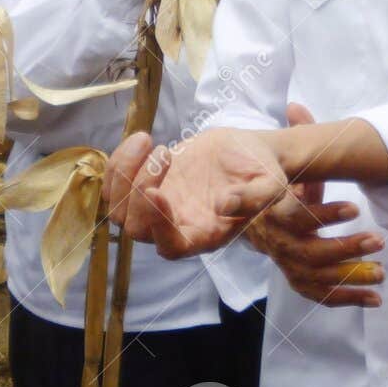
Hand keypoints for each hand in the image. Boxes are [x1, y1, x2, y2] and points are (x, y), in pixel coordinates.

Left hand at [106, 125, 294, 258]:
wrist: (248, 150)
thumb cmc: (262, 170)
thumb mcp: (271, 183)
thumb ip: (255, 198)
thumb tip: (226, 206)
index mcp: (205, 234)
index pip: (171, 247)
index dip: (158, 226)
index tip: (158, 192)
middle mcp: (176, 226)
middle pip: (136, 229)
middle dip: (139, 192)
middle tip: (164, 155)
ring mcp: (158, 206)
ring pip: (118, 208)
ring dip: (124, 175)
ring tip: (151, 143)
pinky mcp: (147, 184)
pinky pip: (117, 183)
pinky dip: (120, 161)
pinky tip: (143, 140)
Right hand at [242, 105, 384, 308]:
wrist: (254, 214)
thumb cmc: (280, 184)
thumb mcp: (288, 159)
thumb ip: (297, 136)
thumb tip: (297, 106)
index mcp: (272, 211)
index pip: (295, 217)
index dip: (323, 214)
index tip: (354, 209)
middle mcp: (275, 242)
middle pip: (309, 253)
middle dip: (345, 248)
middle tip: (378, 240)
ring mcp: (286, 263)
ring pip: (317, 277)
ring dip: (350, 276)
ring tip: (381, 271)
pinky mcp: (297, 278)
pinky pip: (320, 294)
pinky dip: (347, 299)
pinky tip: (374, 299)